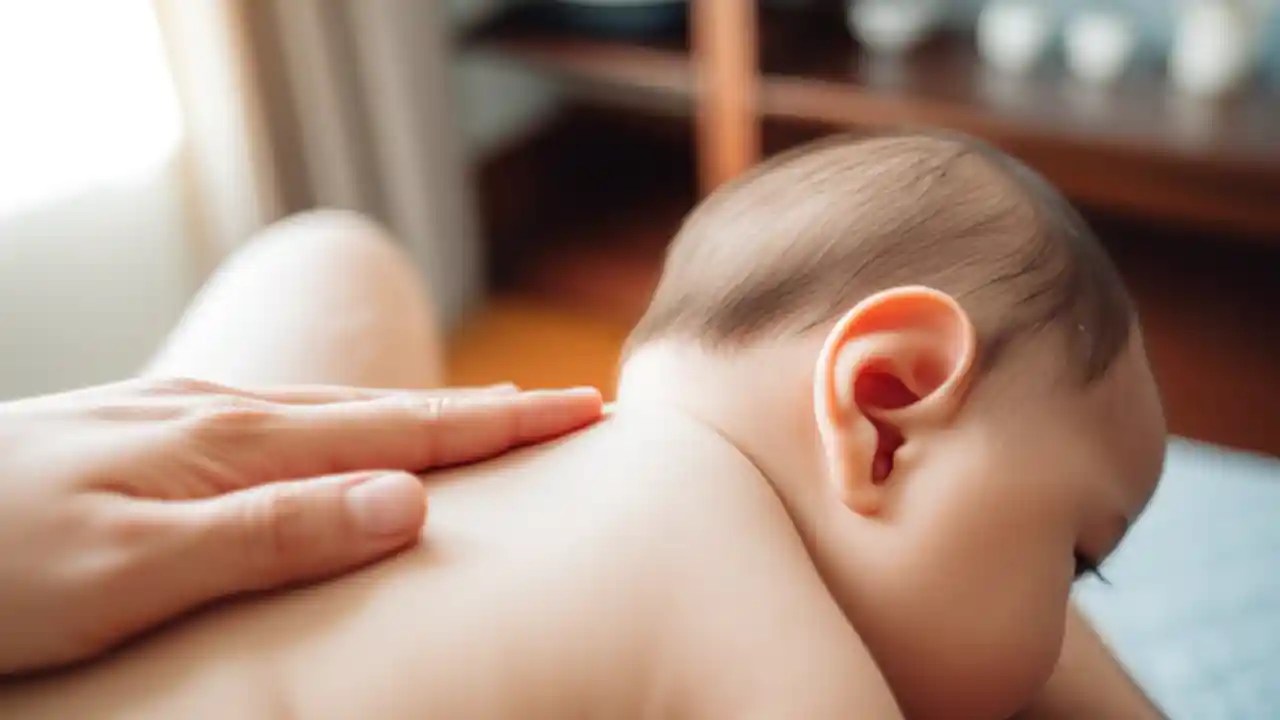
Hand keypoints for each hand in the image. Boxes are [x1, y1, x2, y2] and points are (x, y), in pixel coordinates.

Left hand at [0, 377, 601, 673]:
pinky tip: (343, 433)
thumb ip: (272, 533)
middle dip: (483, 408)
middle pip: (385, 408)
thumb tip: (412, 497)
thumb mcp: (131, 574)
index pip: (404, 431)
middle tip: (566, 404)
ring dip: (421, 413)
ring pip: (335, 411)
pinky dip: (348, 425)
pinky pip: (283, 421)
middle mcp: (222, 416)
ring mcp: (183, 416)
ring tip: (481, 416)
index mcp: (237, 447)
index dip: (500, 423)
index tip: (583, 408)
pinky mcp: (150, 430)